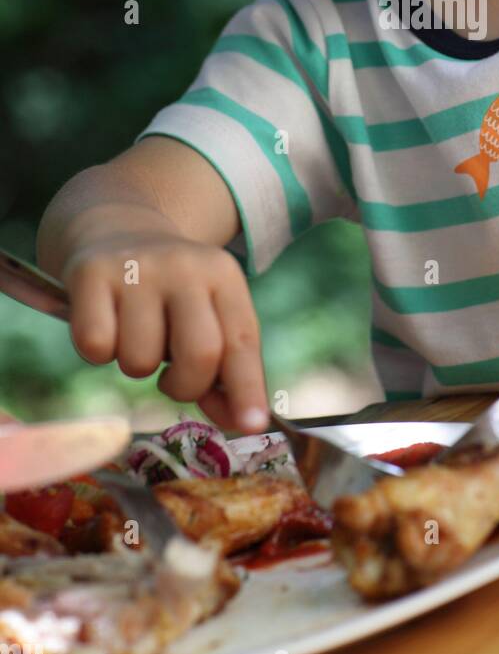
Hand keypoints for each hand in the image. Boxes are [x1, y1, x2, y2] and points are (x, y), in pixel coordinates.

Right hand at [62, 228, 269, 433]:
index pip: (241, 341)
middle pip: (200, 355)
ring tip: (136, 335)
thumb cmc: (170, 294)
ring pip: (141, 360)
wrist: (118, 228)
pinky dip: (98, 352)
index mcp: (223, 275)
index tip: (251, 425)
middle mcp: (185, 266)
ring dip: (136, 366)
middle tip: (171, 377)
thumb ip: (225, 372)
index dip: (248, 388)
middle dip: (185, 387)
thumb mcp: (207, 315)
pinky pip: (95, 347)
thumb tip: (242, 422)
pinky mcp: (91, 273)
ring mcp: (137, 268)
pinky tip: (107, 325)